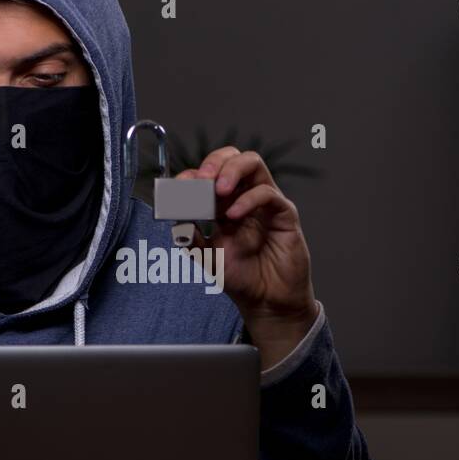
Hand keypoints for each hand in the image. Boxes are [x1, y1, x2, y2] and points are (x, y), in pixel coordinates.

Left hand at [176, 147, 317, 369]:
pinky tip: (234, 215)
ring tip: (217, 190)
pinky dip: (248, 199)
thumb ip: (188, 234)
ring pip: (253, 164)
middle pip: (232, 158)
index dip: (192, 176)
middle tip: (201, 180)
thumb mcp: (204, 256)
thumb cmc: (240, 277)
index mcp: (223, 204)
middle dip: (213, 163)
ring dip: (231, 170)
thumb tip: (174, 212)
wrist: (265, 301)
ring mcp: (264, 203)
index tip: (178, 189)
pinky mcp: (284, 214)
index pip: (209, 175)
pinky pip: (268, 193)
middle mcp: (244, 197)